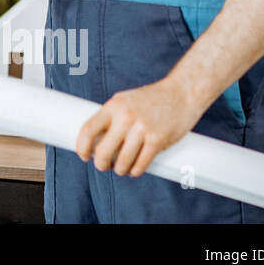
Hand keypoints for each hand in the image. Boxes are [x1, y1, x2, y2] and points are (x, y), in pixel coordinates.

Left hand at [76, 78, 201, 177]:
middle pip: (103, 151)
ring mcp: (142, 129)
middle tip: (104, 165)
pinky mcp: (158, 140)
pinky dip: (135, 171)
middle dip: (100, 164)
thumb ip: (111, 117)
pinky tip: (134, 170)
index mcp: (113, 106)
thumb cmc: (150, 99)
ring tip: (121, 169)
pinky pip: (141, 164)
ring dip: (119, 170)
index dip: (82, 147)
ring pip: (122, 162)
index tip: (84, 155)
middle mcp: (125, 117)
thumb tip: (95, 138)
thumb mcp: (125, 100)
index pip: (88, 130)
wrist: (181, 93)